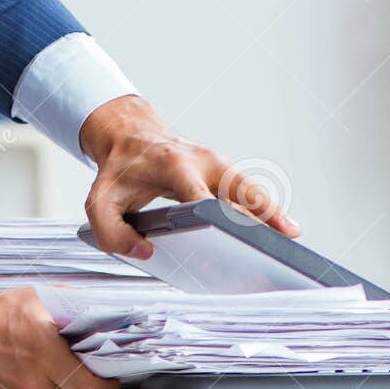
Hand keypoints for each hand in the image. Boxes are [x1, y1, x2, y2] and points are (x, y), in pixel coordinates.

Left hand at [78, 94, 298, 258]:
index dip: (215, 213)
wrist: (129, 136)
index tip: (231, 233)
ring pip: (251, 188)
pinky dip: (265, 210)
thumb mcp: (99, 200)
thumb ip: (110, 232)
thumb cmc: (118, 171)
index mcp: (172, 165)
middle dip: (263, 210)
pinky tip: (278, 232)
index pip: (198, 193)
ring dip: (272, 212)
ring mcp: (217, 165)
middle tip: (284, 237)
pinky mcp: (223, 172)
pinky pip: (248, 192)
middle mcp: (201, 161)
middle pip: (239, 186)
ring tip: (290, 238)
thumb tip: (143, 252)